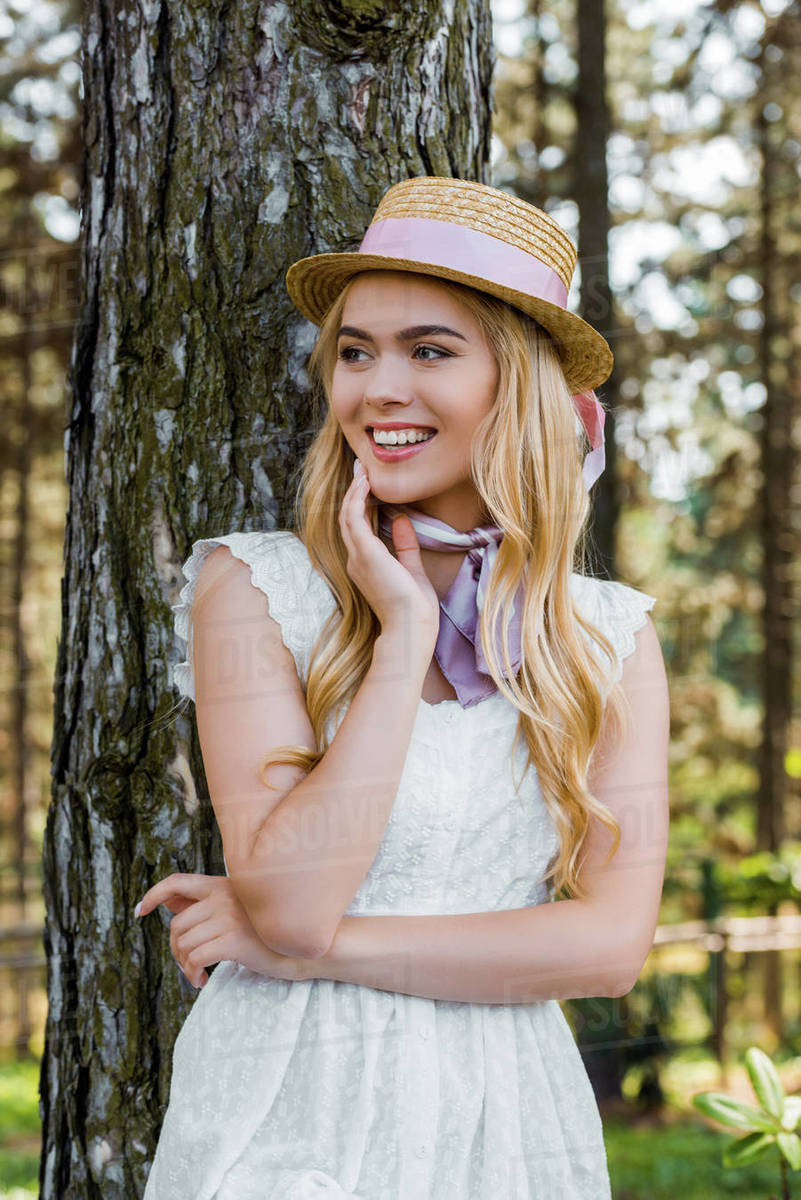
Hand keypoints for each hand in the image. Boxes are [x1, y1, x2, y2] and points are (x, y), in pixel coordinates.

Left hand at [135, 873, 308, 987]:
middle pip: (177, 925)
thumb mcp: (235, 910)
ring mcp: (229, 916)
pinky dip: (193, 974)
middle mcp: (223, 896)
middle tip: (189, 965)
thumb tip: (167, 903)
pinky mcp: (234, 940)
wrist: (303, 947)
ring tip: (197, 974)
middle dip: (176, 950)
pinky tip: (202, 981)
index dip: (153, 894)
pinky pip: (196, 958)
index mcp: (221, 884)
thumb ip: (204, 904)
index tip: (140, 911)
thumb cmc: (266, 931)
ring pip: (183, 944)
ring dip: (185, 965)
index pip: (177, 882)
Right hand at [340, 461, 439, 642]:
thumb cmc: (413, 606)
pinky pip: (354, 519)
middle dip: (353, 493)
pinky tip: (364, 484)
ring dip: (353, 492)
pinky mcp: (365, 553)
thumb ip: (405, 545)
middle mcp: (356, 560)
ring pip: (347, 516)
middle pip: (347, 519)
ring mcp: (357, 557)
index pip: (358, 529)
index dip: (360, 505)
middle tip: (360, 470)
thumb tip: (402, 519)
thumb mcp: (411, 568)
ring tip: (362, 471)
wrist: (411, 626)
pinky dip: (357, 500)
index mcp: (365, 565)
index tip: (367, 485)